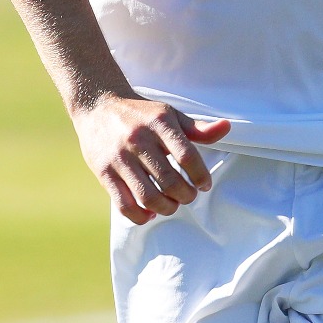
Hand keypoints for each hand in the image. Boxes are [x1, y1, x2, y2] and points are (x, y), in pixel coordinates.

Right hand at [71, 94, 229, 224]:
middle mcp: (138, 140)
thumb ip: (196, 127)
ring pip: (148, 196)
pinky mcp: (104, 173)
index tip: (204, 184)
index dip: (200, 175)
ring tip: (173, 205)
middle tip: (190, 196)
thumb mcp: (168, 114)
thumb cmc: (140, 113)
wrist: (96, 106)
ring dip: (167, 208)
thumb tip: (226, 128)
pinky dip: (141, 216)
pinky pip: (124, 205)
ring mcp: (119, 158)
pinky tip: (151, 213)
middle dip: (186, 195)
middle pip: (169, 180)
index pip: (187, 156)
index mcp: (158, 122)